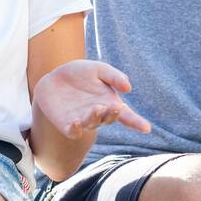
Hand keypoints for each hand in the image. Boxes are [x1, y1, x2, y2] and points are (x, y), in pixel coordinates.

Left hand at [33, 61, 151, 139]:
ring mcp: (83, 120)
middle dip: (113, 115)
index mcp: (109, 102)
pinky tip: (77, 121)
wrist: (54, 78)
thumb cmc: (80, 74)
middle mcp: (98, 114)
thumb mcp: (99, 69)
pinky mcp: (67, 125)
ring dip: (96, 118)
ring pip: (92, 124)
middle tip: (116, 106)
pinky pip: (73, 131)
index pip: (126, 115)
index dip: (137, 123)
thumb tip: (128, 88)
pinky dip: (76, 129)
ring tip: (97, 107)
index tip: (147, 128)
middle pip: (109, 119)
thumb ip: (114, 76)